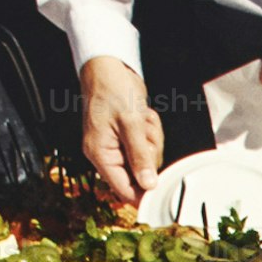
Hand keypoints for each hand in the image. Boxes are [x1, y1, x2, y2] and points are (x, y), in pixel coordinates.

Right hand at [79, 56, 163, 205]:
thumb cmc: (112, 89)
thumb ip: (139, 156)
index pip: (123, 189)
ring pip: (148, 158)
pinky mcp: (129, 137)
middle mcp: (108, 154)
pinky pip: (148, 145)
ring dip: (151, 138)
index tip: (161, 193)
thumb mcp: (130, 123)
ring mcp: (119, 146)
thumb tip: (148, 184)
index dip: (143, 194)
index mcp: (100, 154)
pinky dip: (151, 131)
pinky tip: (143, 115)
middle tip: (144, 129)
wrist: (110, 67)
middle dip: (149, 152)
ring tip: (142, 118)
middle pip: (139, 174)